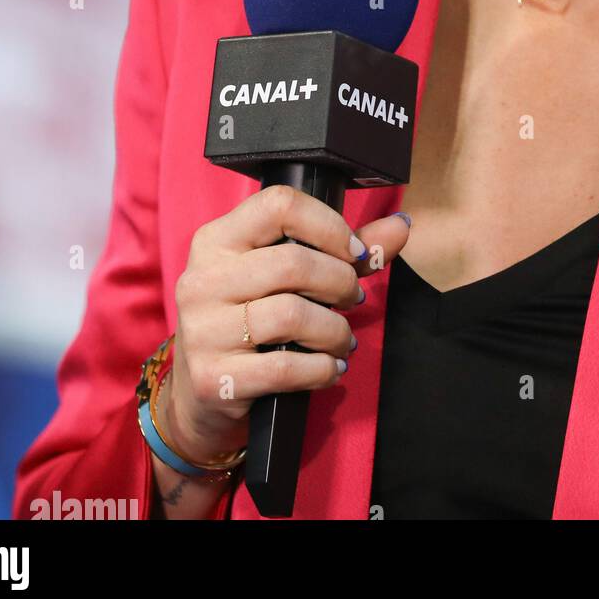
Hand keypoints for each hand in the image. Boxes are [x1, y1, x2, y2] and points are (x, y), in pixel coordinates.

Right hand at [162, 185, 410, 464]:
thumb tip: (399, 227)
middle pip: (293, 263)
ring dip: (335, 330)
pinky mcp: (212, 379)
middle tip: (352, 299)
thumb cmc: (251, 318)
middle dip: (341, 283)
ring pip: (292, 315)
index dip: (329, 226)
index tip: (353, 251)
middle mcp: (202, 279)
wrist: (199, 393)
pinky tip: (328, 368)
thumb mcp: (285, 276)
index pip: (279, 205)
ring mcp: (203, 330)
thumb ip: (343, 249)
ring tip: (342, 338)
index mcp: (217, 240)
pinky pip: (285, 367)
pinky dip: (321, 368)